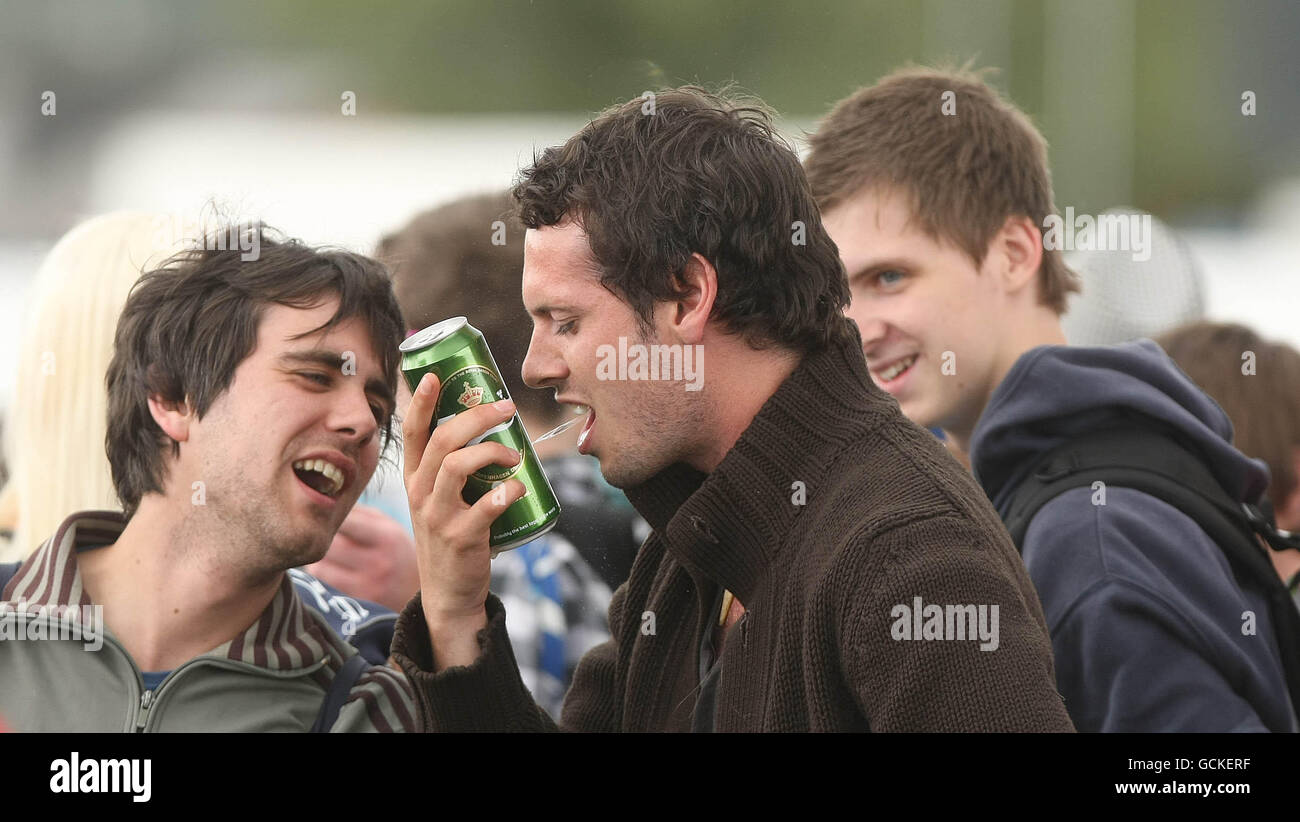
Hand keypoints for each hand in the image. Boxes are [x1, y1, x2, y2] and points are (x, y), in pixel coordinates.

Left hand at [305, 504, 419, 612]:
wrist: (417, 594)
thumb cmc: (398, 553)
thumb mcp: (390, 528)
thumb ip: (361, 514)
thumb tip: (325, 503)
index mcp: (387, 538)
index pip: (346, 521)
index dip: (327, 516)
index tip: (319, 513)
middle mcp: (378, 563)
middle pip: (330, 546)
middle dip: (318, 538)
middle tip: (314, 534)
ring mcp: (367, 586)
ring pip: (321, 567)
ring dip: (316, 558)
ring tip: (325, 552)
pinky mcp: (358, 603)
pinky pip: (324, 584)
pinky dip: (320, 573)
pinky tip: (328, 568)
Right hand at [403, 372, 526, 668]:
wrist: (448, 593)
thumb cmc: (452, 535)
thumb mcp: (440, 499)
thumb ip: (455, 469)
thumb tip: (493, 429)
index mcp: (416, 479)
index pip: (413, 432)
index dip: (421, 401)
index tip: (436, 375)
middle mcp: (421, 493)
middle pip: (442, 440)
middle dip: (476, 416)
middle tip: (506, 407)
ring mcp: (438, 516)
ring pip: (457, 466)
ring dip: (492, 451)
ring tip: (514, 454)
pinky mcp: (461, 537)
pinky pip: (485, 506)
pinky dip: (506, 491)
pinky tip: (517, 487)